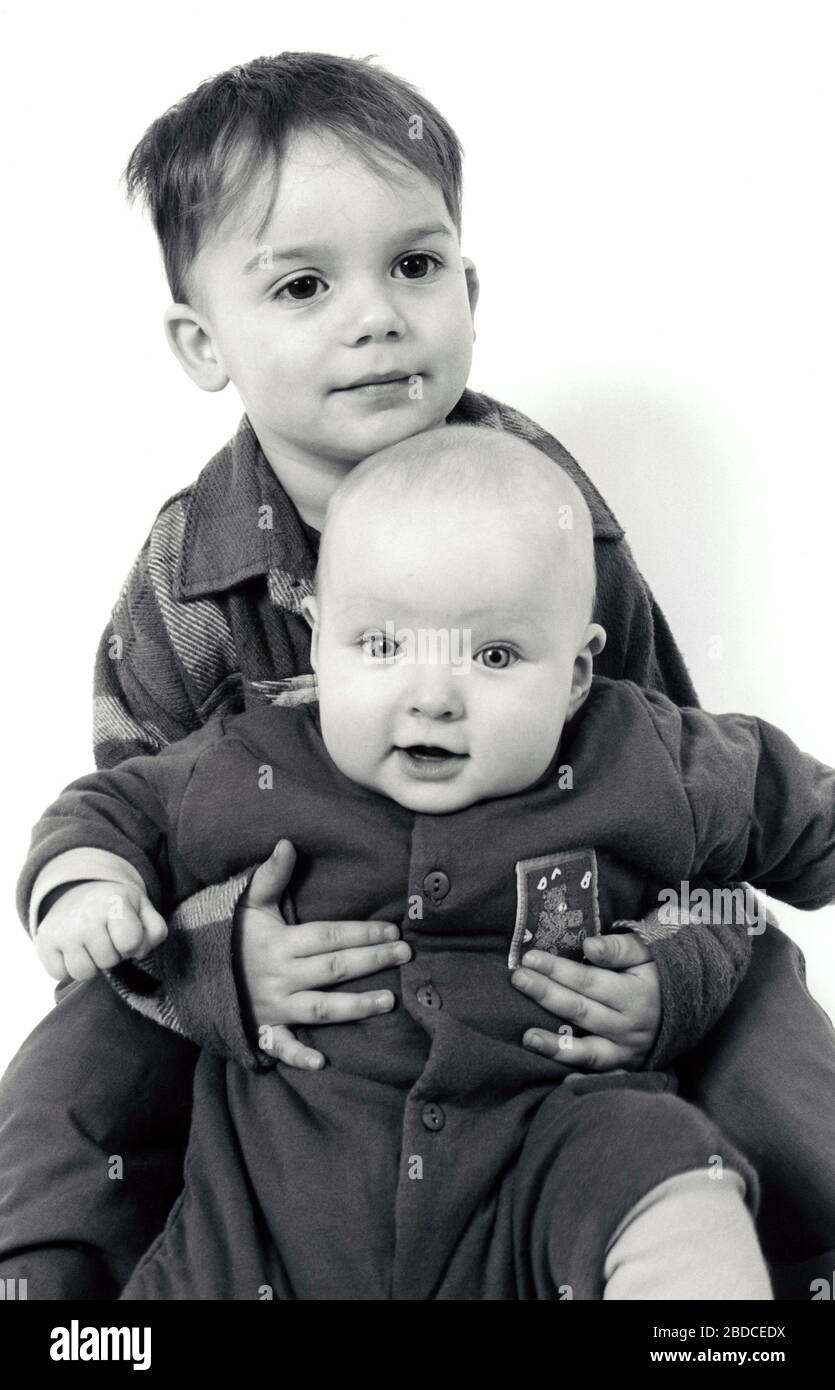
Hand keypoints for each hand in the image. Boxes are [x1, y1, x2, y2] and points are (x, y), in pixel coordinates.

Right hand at [35, 880, 167, 980]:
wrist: (79, 891)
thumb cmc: (116, 907)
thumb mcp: (142, 909)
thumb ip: (155, 931)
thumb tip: (140, 951)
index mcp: (114, 903)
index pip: (130, 942)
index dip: (132, 945)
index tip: (127, 935)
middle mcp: (85, 916)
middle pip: (107, 961)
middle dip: (112, 955)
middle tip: (108, 939)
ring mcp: (62, 930)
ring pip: (83, 973)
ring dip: (91, 964)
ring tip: (92, 946)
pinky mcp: (44, 942)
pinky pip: (59, 973)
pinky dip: (68, 966)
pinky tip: (74, 950)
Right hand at [234, 839, 410, 1070]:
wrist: (191, 971)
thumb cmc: (229, 935)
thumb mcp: (248, 903)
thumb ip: (271, 875)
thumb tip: (288, 843)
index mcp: (279, 944)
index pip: (329, 936)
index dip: (362, 933)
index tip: (392, 930)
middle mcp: (280, 976)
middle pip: (333, 969)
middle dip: (372, 961)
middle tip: (406, 954)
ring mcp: (273, 1006)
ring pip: (320, 1008)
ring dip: (356, 1006)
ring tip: (390, 1000)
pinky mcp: (264, 1029)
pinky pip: (281, 1045)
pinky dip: (299, 1055)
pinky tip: (322, 1062)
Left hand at [511, 930, 660, 1069]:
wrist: (687, 1008)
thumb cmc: (656, 975)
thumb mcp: (647, 954)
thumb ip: (619, 949)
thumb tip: (588, 945)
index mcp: (635, 996)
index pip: (588, 981)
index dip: (557, 970)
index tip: (530, 958)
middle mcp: (630, 1027)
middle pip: (580, 1011)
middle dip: (545, 994)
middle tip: (517, 979)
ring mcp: (626, 1052)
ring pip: (586, 1051)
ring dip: (555, 1045)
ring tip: (526, 1037)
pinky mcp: (623, 1069)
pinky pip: (597, 1076)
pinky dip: (578, 1078)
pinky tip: (556, 1078)